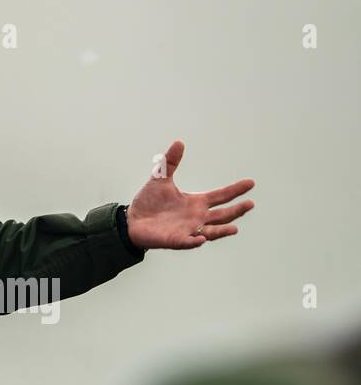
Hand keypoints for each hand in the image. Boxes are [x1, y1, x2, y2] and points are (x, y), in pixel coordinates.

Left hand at [126, 140, 254, 250]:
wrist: (132, 220)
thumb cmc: (149, 202)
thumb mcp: (160, 179)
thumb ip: (170, 163)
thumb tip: (179, 142)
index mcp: (196, 203)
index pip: (220, 196)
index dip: (235, 190)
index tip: (250, 182)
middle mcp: (196, 217)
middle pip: (222, 215)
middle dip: (236, 211)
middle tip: (250, 204)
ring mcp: (188, 230)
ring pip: (211, 232)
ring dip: (222, 231)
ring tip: (235, 228)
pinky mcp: (175, 240)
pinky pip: (187, 242)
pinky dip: (194, 241)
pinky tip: (201, 238)